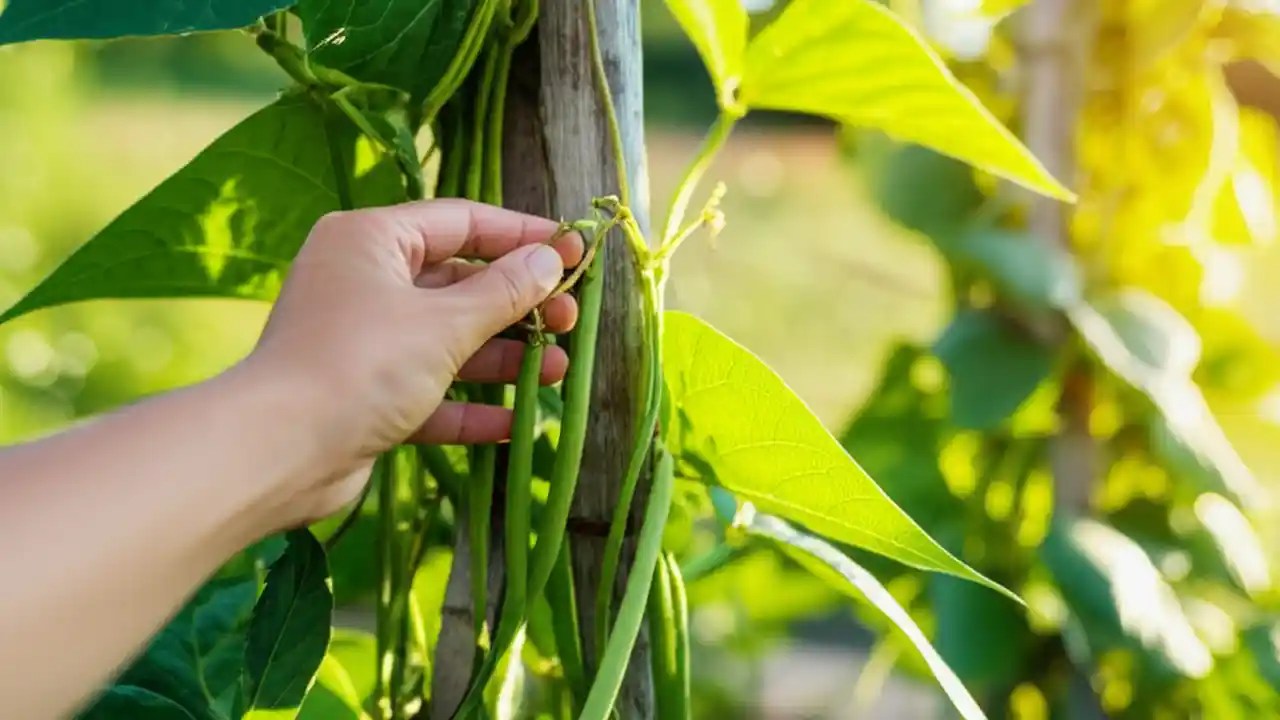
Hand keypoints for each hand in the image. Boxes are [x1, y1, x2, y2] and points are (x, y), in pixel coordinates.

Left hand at [244, 199, 583, 525]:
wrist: (279, 451)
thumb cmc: (361, 365)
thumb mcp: (445, 322)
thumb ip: (504, 292)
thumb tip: (550, 259)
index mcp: (370, 240)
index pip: (460, 222)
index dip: (520, 236)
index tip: (573, 251)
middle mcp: (363, 282)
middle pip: (458, 284)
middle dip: (518, 305)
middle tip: (571, 319)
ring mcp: (362, 341)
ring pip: (447, 340)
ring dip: (503, 357)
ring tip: (557, 371)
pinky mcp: (364, 396)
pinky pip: (428, 392)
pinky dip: (469, 405)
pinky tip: (515, 423)